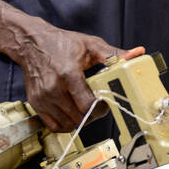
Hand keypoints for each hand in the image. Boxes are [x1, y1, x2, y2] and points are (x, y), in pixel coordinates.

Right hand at [21, 24, 143, 132]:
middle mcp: (54, 88)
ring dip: (81, 120)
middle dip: (93, 115)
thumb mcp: (90, 45)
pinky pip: (54, 125)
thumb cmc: (61, 43)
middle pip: (79, 117)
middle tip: (97, 106)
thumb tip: (136, 54)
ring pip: (68, 124)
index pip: (87, 105)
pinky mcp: (36, 103)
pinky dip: (66, 124)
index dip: (100, 109)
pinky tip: (72, 114)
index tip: (105, 103)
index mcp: (69, 74)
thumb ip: (114, 54)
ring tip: (85, 108)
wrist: (32, 43)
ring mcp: (43, 98)